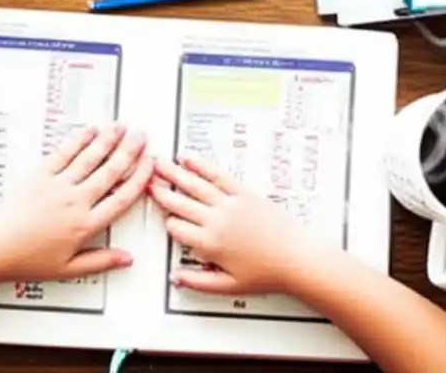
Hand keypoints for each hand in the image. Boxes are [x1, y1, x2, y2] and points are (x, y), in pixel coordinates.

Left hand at [0, 124, 154, 283]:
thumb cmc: (25, 259)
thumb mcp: (68, 269)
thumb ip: (100, 261)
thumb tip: (126, 259)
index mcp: (85, 225)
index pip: (121, 198)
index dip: (139, 179)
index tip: (150, 166)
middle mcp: (75, 201)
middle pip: (110, 171)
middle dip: (129, 152)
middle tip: (141, 137)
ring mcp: (57, 186)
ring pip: (89, 158)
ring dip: (108, 140)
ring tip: (120, 127)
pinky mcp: (39, 175)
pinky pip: (63, 153)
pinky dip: (78, 140)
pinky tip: (89, 131)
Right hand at [150, 157, 317, 294]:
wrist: (298, 259)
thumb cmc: (268, 273)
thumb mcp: (229, 286)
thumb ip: (198, 282)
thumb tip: (177, 278)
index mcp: (209, 244)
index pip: (176, 228)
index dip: (168, 223)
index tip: (163, 217)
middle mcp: (216, 220)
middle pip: (179, 203)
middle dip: (161, 191)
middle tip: (147, 180)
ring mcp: (229, 205)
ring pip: (194, 185)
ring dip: (173, 173)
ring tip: (159, 163)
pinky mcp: (244, 194)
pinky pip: (217, 175)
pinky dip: (201, 165)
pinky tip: (189, 159)